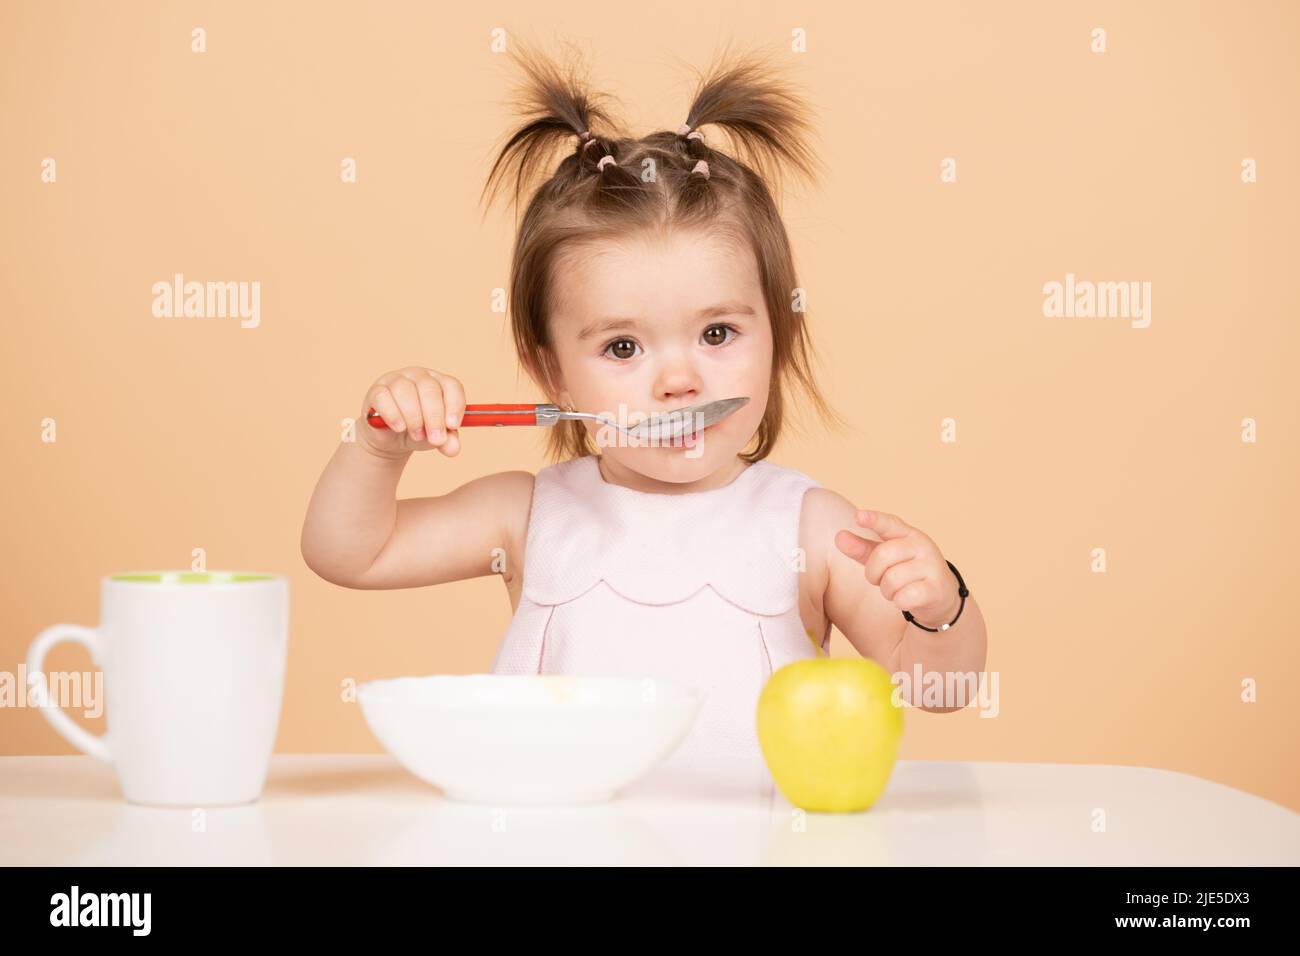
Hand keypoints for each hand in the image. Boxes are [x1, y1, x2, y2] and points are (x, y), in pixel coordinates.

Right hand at [359, 367, 465, 459]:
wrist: (391, 439)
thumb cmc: (419, 431)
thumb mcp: (436, 437)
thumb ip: (448, 441)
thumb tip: (453, 449)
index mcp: (439, 382)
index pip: (451, 385)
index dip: (454, 405)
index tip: (453, 425)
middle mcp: (418, 376)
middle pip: (429, 388)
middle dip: (434, 416)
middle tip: (436, 439)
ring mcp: (395, 380)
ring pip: (405, 390)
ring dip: (414, 417)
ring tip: (417, 435)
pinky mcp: (376, 391)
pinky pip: (383, 397)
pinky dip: (393, 415)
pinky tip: (399, 428)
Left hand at [834, 510, 959, 628]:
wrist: (940, 595)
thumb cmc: (905, 572)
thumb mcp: (884, 558)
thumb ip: (861, 547)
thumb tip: (838, 537)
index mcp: (908, 534)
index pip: (889, 523)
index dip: (874, 520)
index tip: (858, 516)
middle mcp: (922, 546)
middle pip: (882, 556)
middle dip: (874, 573)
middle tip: (882, 579)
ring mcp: (931, 566)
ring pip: (891, 580)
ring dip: (887, 591)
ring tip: (897, 590)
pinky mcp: (936, 589)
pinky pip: (903, 597)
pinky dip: (899, 602)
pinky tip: (907, 599)